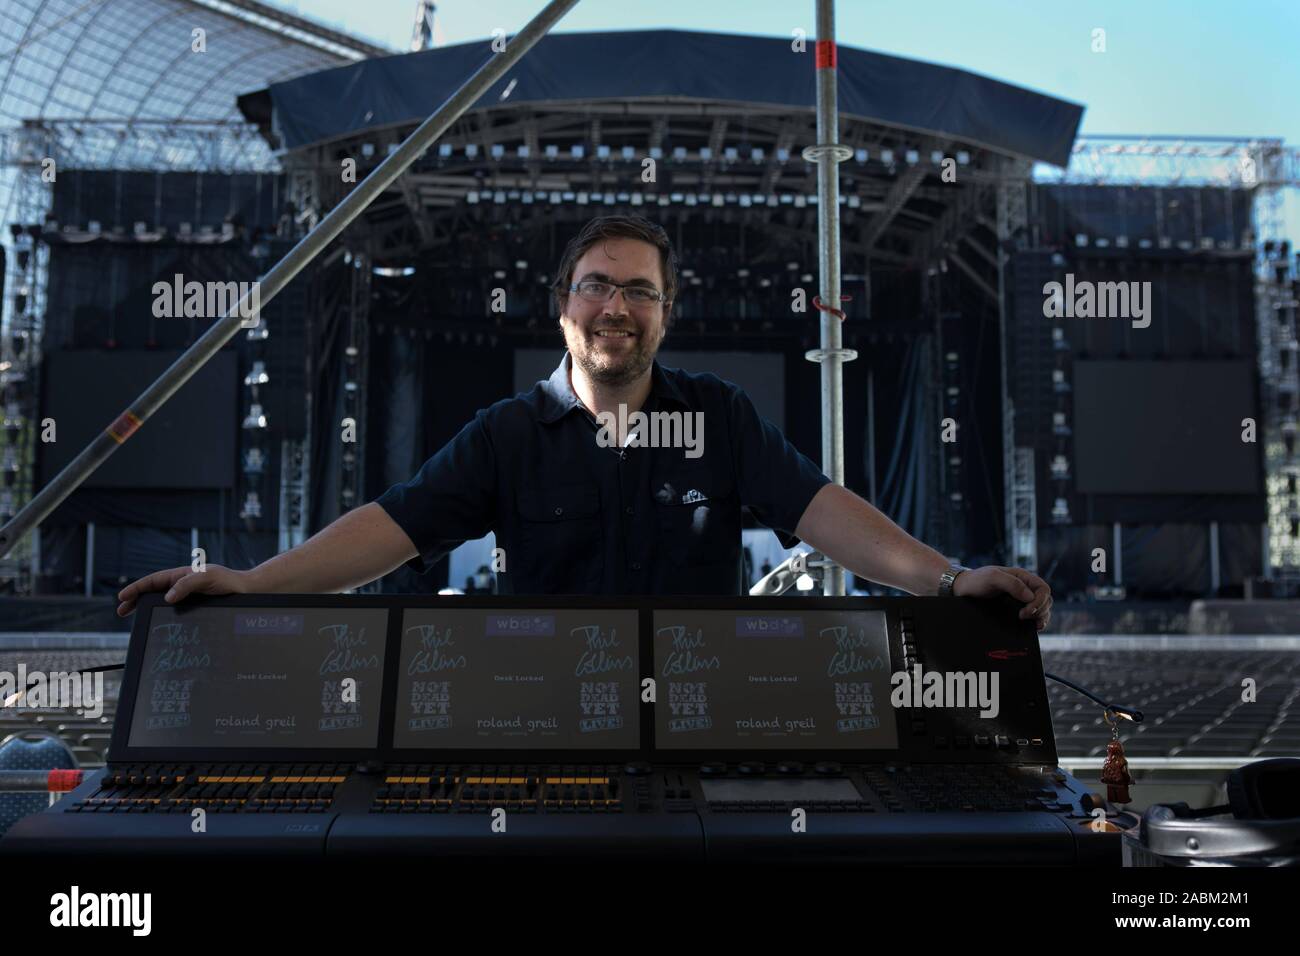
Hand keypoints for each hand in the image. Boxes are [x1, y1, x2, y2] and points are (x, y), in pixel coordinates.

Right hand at [116, 564, 251, 617]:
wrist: (250, 591)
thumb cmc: (230, 582)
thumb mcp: (208, 577)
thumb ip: (187, 584)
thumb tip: (167, 596)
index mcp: (183, 575)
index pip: (154, 580)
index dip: (137, 588)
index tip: (123, 597)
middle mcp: (184, 585)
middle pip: (154, 591)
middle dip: (136, 599)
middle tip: (121, 611)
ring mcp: (189, 597)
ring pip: (162, 602)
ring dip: (147, 608)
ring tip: (134, 617)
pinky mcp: (196, 607)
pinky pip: (175, 611)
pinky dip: (163, 616)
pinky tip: (159, 624)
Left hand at [951, 565, 1051, 630]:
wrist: (963, 589)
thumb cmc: (976, 580)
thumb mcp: (992, 577)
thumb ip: (1012, 584)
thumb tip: (1030, 597)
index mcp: (1022, 577)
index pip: (1043, 589)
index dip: (1040, 601)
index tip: (1027, 611)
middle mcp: (1024, 587)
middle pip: (1046, 600)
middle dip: (1040, 611)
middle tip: (1024, 617)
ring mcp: (1020, 598)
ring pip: (1042, 608)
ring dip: (1041, 617)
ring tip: (1032, 624)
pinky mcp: (1015, 608)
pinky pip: (1032, 615)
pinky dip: (1035, 621)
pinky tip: (1031, 626)